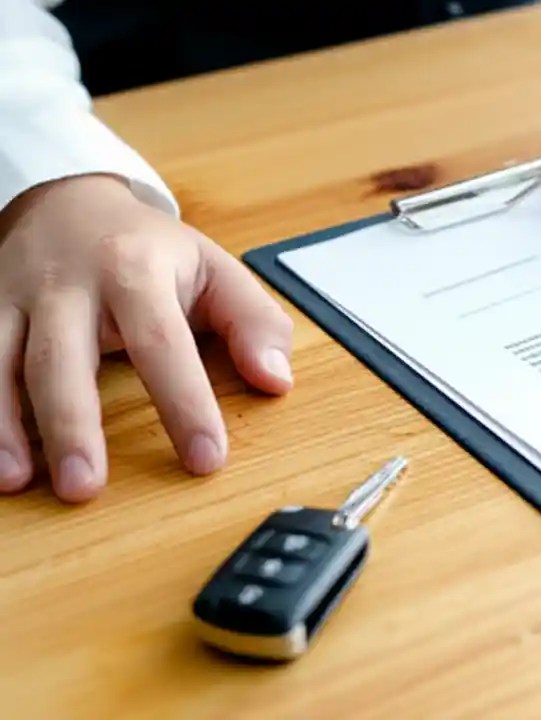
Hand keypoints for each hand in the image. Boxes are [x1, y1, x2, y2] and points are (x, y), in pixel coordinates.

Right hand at [0, 174, 293, 502]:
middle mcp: (68, 285)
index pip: (162, 343)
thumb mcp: (215, 270)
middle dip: (71, 425)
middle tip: (84, 488)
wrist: (67, 199)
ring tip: (17, 482)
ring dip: (5, 427)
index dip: (185, 403)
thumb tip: (276, 380)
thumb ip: (253, 323)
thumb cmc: (149, 249)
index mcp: (136, 271)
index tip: (207, 459)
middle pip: (62, 357)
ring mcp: (15, 299)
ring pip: (0, 363)